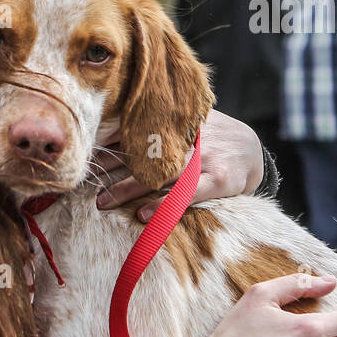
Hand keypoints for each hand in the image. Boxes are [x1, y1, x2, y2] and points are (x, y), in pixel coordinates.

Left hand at [94, 109, 264, 221]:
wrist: (254, 150)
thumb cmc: (206, 141)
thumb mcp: (181, 126)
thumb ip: (150, 129)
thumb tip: (103, 134)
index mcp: (174, 122)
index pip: (134, 129)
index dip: (106, 141)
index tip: (82, 152)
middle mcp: (186, 137)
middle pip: (141, 150)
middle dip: (110, 165)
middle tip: (83, 180)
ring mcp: (203, 157)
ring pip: (158, 173)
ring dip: (128, 188)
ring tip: (102, 202)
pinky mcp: (219, 179)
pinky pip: (188, 194)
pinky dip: (165, 204)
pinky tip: (144, 214)